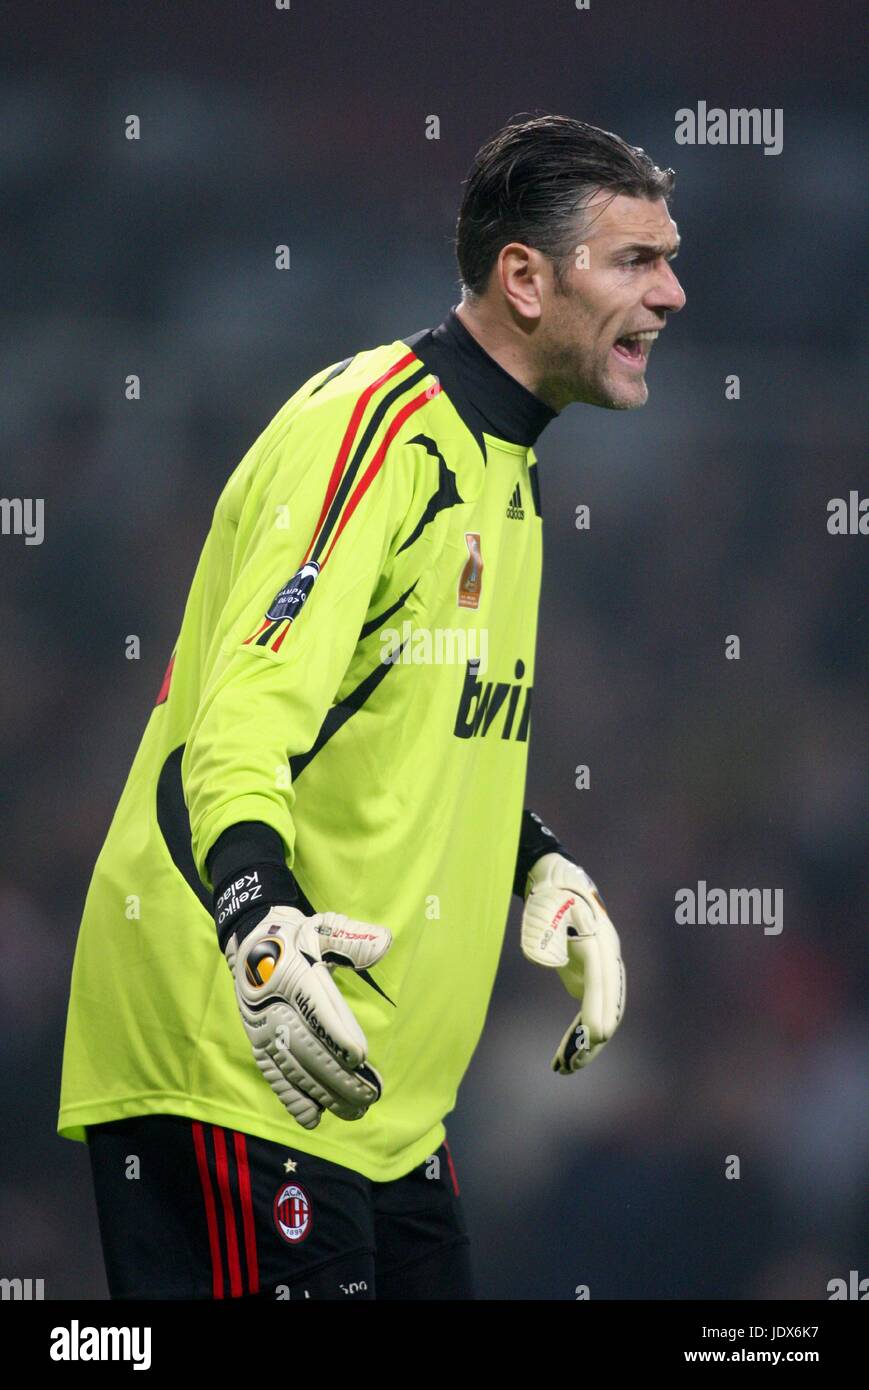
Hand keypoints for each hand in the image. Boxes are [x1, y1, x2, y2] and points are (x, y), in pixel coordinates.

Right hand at [224, 904, 391, 1127]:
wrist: (249, 941)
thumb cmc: (296, 936)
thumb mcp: (323, 927)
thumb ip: (352, 938)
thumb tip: (384, 942)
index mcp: (293, 973)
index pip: (315, 1006)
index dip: (336, 1032)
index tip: (360, 1056)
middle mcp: (273, 1004)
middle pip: (306, 1045)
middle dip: (338, 1075)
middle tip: (371, 1095)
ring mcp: (262, 1027)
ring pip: (293, 1066)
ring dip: (323, 1092)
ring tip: (355, 1111)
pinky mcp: (257, 1042)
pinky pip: (272, 1074)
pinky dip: (291, 1097)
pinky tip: (313, 1118)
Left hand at [520, 853, 624, 1072]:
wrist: (561, 885)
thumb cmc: (551, 897)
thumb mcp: (545, 907)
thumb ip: (546, 932)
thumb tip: (550, 963)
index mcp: (599, 942)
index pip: (602, 982)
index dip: (598, 1009)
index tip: (595, 1036)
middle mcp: (608, 960)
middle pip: (609, 1006)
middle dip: (592, 1037)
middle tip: (569, 1065)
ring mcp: (604, 972)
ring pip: (604, 1015)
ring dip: (587, 1043)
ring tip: (564, 1068)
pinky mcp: (594, 979)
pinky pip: (592, 1013)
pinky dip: (581, 1035)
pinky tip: (565, 1056)